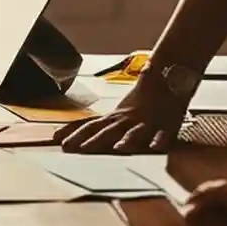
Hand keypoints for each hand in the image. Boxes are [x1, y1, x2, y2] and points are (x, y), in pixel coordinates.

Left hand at [55, 78, 186, 152]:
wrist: (171, 76)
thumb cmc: (146, 96)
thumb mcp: (122, 108)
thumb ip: (105, 119)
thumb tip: (92, 114)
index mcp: (116, 116)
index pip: (91, 123)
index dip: (73, 130)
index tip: (55, 138)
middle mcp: (127, 119)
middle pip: (106, 130)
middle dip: (89, 140)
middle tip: (71, 148)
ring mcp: (146, 122)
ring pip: (133, 132)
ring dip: (126, 141)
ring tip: (117, 149)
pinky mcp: (167, 125)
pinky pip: (163, 134)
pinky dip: (159, 140)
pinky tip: (154, 147)